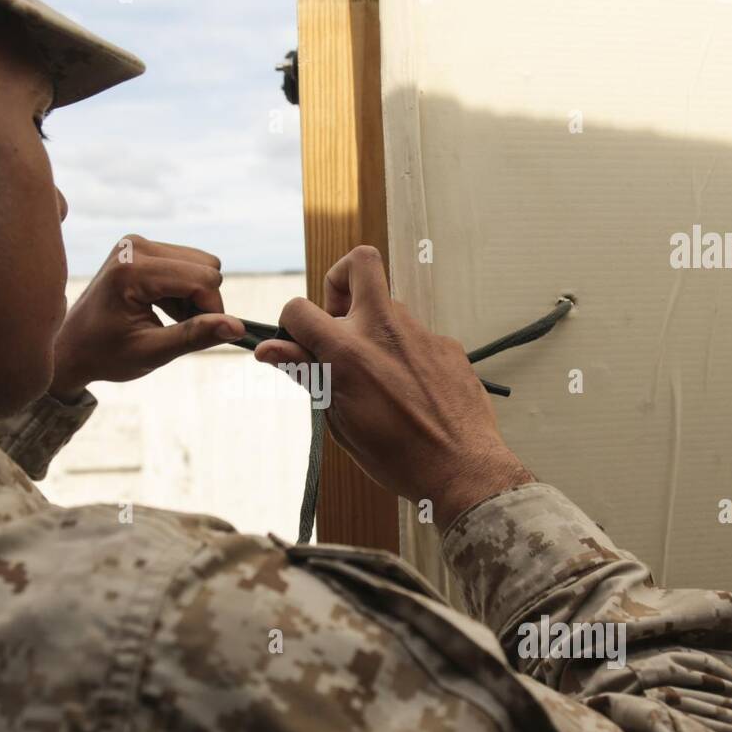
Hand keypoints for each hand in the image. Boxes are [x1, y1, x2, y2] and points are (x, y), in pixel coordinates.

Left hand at [48, 235, 244, 400]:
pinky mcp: (141, 247)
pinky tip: (164, 310)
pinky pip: (186, 262)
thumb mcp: (152, 353)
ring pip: (201, 262)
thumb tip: (237, 327)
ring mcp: (137, 243)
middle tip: (181, 330)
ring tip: (170, 321)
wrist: (71, 347)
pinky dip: (185, 289)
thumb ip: (195, 336)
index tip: (198, 338)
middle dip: (205, 301)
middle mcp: (135, 246)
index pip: (202, 279)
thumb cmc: (106, 355)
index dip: (211, 312)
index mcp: (133, 270)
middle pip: (206, 266)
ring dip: (196, 296)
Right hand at [255, 245, 533, 528]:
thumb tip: (270, 350)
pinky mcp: (446, 345)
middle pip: (360, 263)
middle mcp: (385, 331)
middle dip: (340, 279)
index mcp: (348, 353)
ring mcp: (421, 334)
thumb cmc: (397, 456)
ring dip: (374, 328)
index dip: (291, 324)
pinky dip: (404, 354)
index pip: (299, 309)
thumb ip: (307, 374)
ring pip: (389, 307)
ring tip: (378, 376)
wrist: (461, 468)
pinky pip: (416, 335)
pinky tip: (410, 391)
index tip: (298, 343)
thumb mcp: (338, 420)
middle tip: (338, 318)